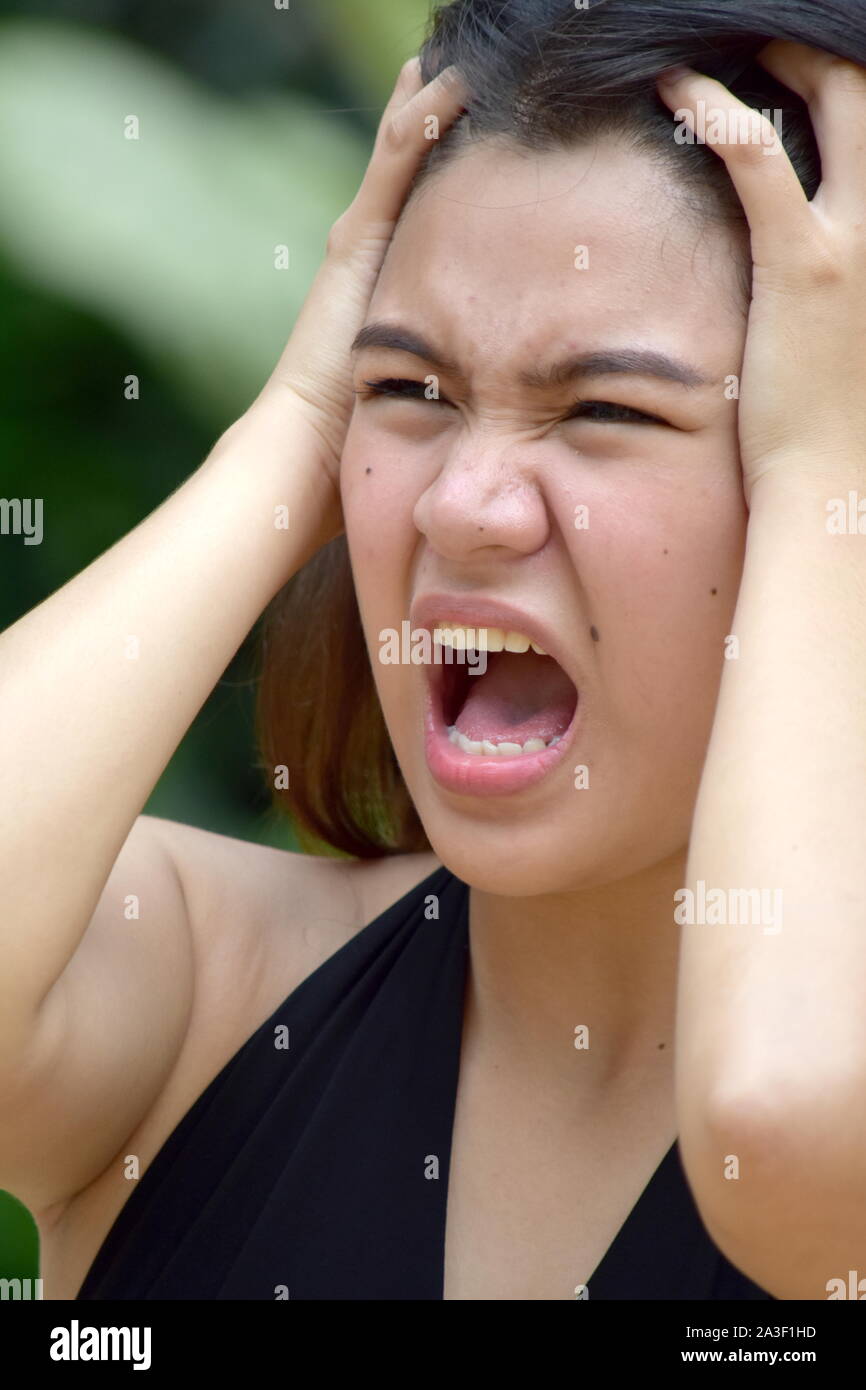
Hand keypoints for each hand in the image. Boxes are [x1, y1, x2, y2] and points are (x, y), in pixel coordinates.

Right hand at [242, 57, 468, 537]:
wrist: (300, 453)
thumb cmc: (356, 443)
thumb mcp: (419, 395)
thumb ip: (452, 375)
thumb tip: (509, 390)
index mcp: (385, 281)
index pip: (423, 202)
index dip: (453, 158)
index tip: (494, 128)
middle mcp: (367, 248)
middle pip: (412, 161)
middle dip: (440, 112)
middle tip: (479, 65)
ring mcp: (359, 240)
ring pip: (404, 148)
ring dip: (434, 99)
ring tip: (466, 54)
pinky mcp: (356, 242)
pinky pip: (395, 164)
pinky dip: (421, 117)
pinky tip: (448, 78)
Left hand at [656, 42, 865, 505]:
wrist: (833, 477)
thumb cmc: (835, 411)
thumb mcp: (852, 320)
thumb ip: (840, 261)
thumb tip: (805, 231)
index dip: (845, 84)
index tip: (797, 77)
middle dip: (816, 51)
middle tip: (761, 46)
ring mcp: (861, 239)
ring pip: (834, 97)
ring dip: (776, 58)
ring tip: (717, 56)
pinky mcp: (803, 265)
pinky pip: (755, 158)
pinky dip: (713, 111)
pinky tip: (674, 89)